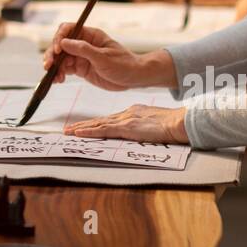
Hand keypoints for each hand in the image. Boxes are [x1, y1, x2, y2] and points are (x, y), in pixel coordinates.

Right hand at [41, 24, 151, 90]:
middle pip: (61, 44)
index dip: (59, 37)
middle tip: (49, 66)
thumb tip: (64, 43)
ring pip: (60, 58)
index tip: (58, 50)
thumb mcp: (103, 57)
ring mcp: (80, 56)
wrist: (133, 78)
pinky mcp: (80, 68)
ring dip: (54, 66)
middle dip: (52, 54)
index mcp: (90, 35)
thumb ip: (83, 50)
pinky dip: (58, 74)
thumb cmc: (123, 64)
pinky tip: (57, 80)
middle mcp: (83, 44)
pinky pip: (65, 69)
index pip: (68, 29)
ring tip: (54, 77)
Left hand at [65, 105, 188, 143]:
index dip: (95, 123)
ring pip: (98, 124)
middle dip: (84, 125)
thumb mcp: (154, 123)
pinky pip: (104, 130)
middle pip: (100, 120)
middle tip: (68, 129)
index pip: (109, 119)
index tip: (84, 126)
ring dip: (81, 129)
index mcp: (133, 112)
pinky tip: (79, 133)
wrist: (178, 122)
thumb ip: (144, 125)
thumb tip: (138, 131)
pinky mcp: (126, 128)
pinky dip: (90, 131)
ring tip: (68, 132)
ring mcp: (126, 120)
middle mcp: (126, 114)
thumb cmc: (172, 124)